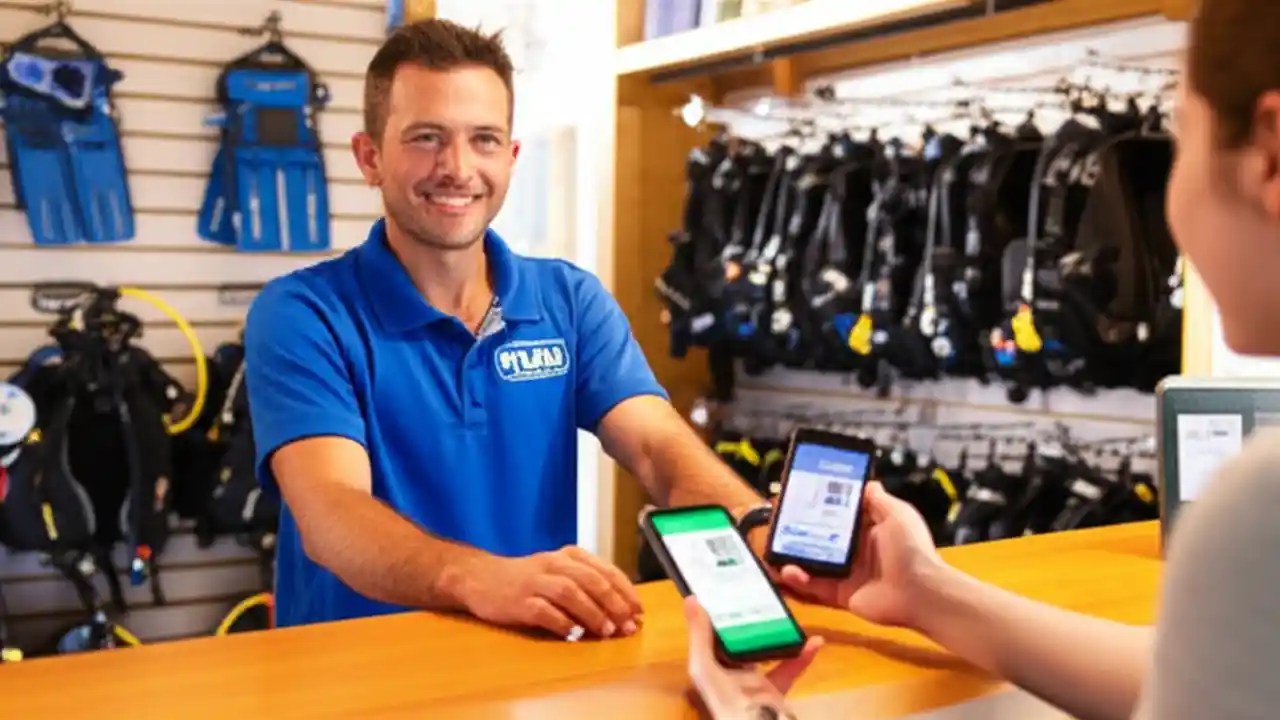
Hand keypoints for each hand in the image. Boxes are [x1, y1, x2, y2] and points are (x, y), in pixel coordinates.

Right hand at [462, 545, 643, 639]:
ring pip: (570, 593)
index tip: (639, 612)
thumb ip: (588, 586)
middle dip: (614, 604)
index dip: (625, 592)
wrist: (481, 578)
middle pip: (591, 580)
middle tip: (628, 625)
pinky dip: (562, 623)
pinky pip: (544, 611)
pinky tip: (575, 636)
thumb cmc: (528, 579)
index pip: (605, 570)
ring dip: (592, 613)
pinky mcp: (519, 601)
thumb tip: (623, 611)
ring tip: (607, 631)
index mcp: (569, 555)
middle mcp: (553, 564)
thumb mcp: (560, 572)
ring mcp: (535, 582)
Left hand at [683, 596, 821, 719]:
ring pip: (767, 652)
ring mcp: (754, 682)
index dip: (720, 613)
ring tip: (788, 613)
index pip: (712, 634)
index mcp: (709, 666)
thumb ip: (699, 635)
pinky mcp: (775, 690)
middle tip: (763, 596)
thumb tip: (691, 598)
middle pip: (741, 641)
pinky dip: (802, 656)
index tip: (730, 590)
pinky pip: (790, 669)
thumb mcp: (704, 666)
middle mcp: (730, 672)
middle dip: (752, 622)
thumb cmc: (724, 699)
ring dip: (778, 635)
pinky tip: (814, 642)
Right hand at [778, 482, 942, 628]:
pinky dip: (799, 579)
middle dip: (799, 527)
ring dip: (793, 554)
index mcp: (869, 528)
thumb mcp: (898, 515)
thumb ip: (878, 500)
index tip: (799, 494)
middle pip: (821, 535)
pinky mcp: (841, 594)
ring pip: (812, 561)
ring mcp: (847, 572)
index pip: (839, 513)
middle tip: (776, 519)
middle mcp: (856, 549)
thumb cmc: (912, 550)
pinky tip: (787, 570)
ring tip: (773, 546)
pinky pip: (815, 586)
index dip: (820, 504)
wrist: (921, 593)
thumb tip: (867, 482)